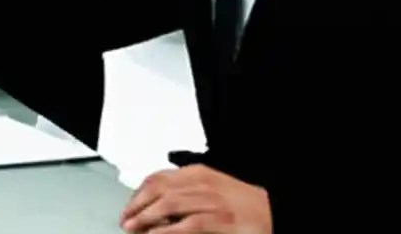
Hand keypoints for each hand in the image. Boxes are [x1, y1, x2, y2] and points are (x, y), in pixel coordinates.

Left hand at [121, 165, 271, 232]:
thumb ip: (184, 190)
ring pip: (169, 204)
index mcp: (197, 173)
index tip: (128, 206)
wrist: (274, 211)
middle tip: (126, 220)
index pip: (157, 178)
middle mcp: (202, 183)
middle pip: (158, 189)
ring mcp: (212, 201)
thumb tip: (155, 202)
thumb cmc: (241, 203)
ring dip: (146, 217)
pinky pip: (187, 224)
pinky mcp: (221, 220)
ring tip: (134, 227)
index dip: (138, 193)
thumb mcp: (210, 188)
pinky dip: (167, 230)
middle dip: (137, 205)